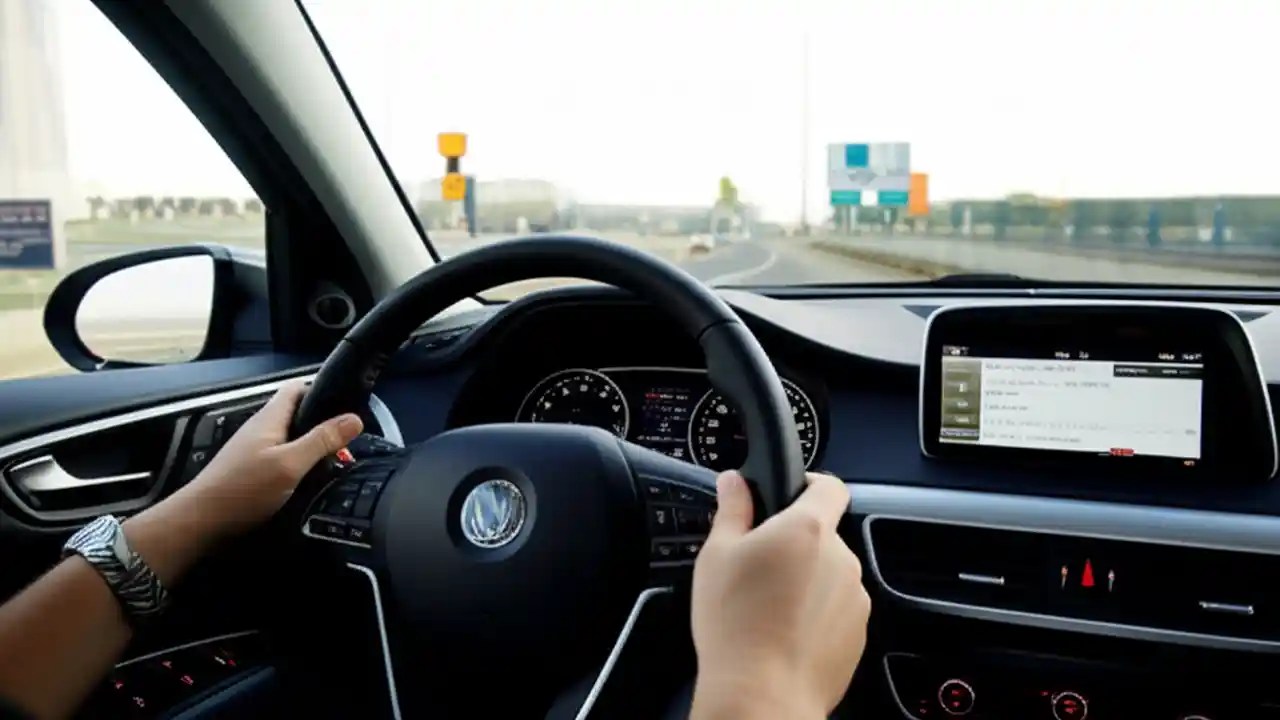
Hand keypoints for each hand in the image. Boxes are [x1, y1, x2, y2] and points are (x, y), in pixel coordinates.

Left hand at [182, 381, 363, 537]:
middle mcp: (262, 428)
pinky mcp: (252, 470)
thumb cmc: (244, 488)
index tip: (348, 405)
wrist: (201, 522)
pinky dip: (301, 464)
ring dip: (313, 446)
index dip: (322, 389)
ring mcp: (255, 450)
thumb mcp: (290, 464)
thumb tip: (356, 418)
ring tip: (338, 461)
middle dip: (323, 423)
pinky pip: (284, 458)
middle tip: (350, 441)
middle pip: (297, 415)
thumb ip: (322, 440)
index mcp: (270, 418)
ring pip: (292, 438)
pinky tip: (312, 480)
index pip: (298, 388)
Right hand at [689, 471, 869, 719]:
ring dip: (808, 581)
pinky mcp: (858, 633)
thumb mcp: (717, 555)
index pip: (830, 486)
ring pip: (830, 575)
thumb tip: (734, 482)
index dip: (811, 484)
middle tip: (759, 566)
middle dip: (796, 545)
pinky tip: (784, 632)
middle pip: (823, 535)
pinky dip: (816, 615)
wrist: (762, 694)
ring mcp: (854, 598)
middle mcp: (841, 558)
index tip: (792, 493)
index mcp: (807, 529)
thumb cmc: (736, 625)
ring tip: (769, 607)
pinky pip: (837, 610)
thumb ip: (732, 509)